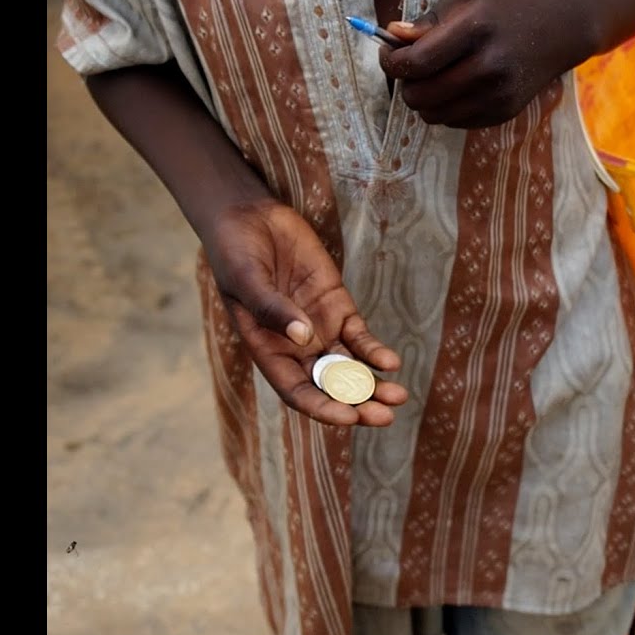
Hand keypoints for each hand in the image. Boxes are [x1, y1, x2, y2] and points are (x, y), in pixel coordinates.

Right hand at [203, 198, 407, 426]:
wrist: (249, 216)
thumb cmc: (235, 252)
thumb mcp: (246, 279)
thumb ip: (272, 308)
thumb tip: (302, 338)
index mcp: (267, 350)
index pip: (297, 391)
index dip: (323, 408)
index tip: (349, 417)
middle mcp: (295, 347)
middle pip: (330, 386)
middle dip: (358, 404)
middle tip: (384, 416)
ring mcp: (319, 327)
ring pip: (350, 367)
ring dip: (373, 384)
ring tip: (398, 397)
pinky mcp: (337, 305)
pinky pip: (359, 336)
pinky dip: (374, 351)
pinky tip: (391, 362)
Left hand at [379, 0, 634, 128]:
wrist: (566, 24)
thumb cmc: (511, 3)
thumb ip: (429, 22)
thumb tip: (392, 37)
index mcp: (476, 28)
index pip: (415, 62)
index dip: (391, 62)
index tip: (389, 54)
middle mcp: (489, 65)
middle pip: (420, 94)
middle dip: (405, 83)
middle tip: (411, 67)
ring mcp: (499, 92)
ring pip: (433, 114)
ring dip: (423, 99)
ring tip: (431, 77)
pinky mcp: (505, 110)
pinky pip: (455, 121)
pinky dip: (445, 108)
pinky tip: (456, 87)